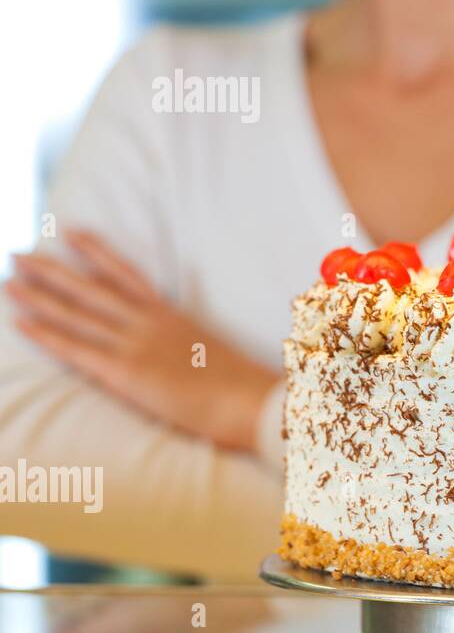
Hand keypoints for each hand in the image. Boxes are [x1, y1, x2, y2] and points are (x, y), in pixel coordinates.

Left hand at [5, 229, 277, 452]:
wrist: (251, 400)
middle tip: (18, 252)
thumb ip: (188, 342)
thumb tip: (181, 345)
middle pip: (91, 290)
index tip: (71, 232)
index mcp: (171, 316)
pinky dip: (47, 334)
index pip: (126, 276)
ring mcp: (136, 346)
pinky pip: (78, 350)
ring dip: (39, 296)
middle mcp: (149, 323)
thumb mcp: (213, 351)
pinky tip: (20, 323)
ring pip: (78, 314)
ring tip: (9, 280)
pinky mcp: (126, 373)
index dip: (96, 252)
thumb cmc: (242, 384)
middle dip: (52, 270)